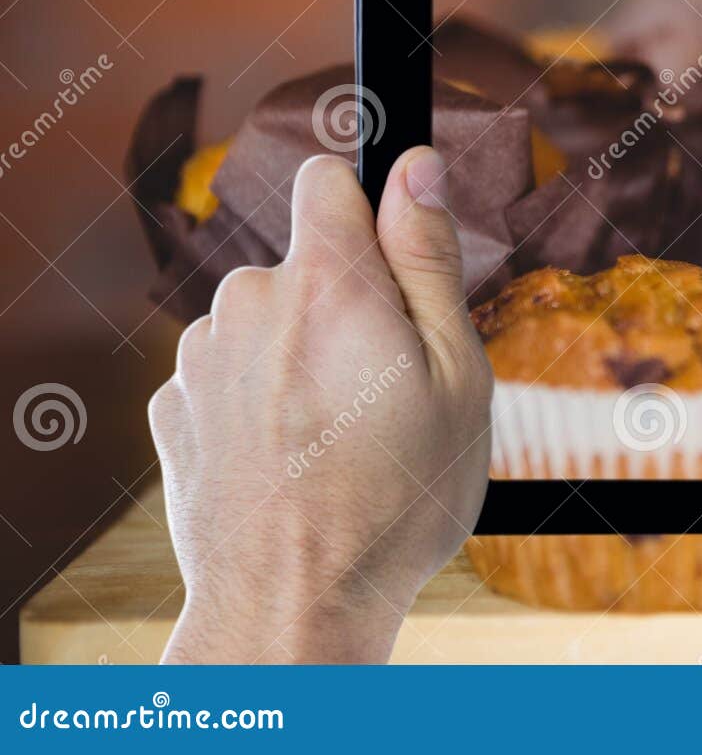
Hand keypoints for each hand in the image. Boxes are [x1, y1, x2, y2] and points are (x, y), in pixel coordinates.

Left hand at [150, 149, 492, 663]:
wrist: (292, 606)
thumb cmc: (394, 500)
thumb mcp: (455, 376)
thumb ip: (429, 260)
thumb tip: (417, 167)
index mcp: (329, 285)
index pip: (331, 179)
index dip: (371, 214)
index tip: (395, 268)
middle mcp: (249, 304)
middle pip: (305, 264)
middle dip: (345, 305)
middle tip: (385, 390)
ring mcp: (201, 358)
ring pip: (265, 320)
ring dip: (299, 356)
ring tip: (337, 437)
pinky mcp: (173, 407)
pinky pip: (228, 372)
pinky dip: (258, 399)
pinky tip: (291, 458)